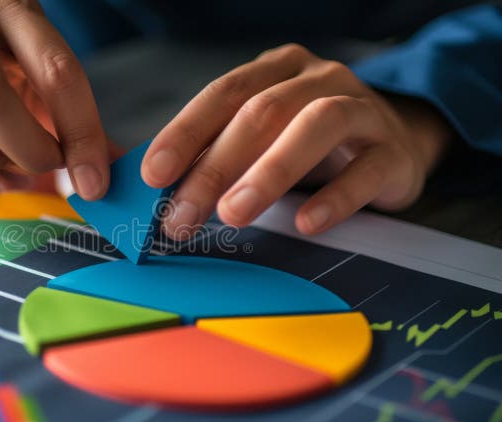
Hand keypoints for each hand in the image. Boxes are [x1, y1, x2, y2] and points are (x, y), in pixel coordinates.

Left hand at [141, 44, 451, 237]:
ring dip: (269, 172)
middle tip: (182, 216)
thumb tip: (159, 189)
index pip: (224, 93)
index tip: (154, 174)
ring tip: (233, 214)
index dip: (186, 132)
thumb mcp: (263, 136)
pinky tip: (305, 224)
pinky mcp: (394, 151)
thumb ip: (217, 153)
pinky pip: (367, 171)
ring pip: (316, 125)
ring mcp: (363, 109)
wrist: (395, 142)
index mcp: (277, 70)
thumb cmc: (310, 142)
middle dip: (215, 167)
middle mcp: (320, 79)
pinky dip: (334, 198)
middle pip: (261, 113)